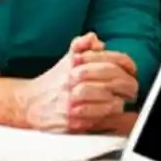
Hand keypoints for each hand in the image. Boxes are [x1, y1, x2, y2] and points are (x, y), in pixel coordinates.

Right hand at [18, 33, 136, 132]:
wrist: (28, 104)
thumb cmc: (52, 83)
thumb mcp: (66, 61)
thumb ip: (81, 46)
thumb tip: (94, 39)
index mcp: (75, 63)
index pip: (109, 59)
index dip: (126, 64)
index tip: (132, 70)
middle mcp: (73, 79)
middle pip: (110, 76)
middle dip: (127, 83)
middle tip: (132, 89)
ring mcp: (71, 100)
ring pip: (104, 96)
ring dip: (117, 99)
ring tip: (120, 101)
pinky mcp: (70, 121)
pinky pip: (95, 117)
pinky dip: (106, 114)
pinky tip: (109, 112)